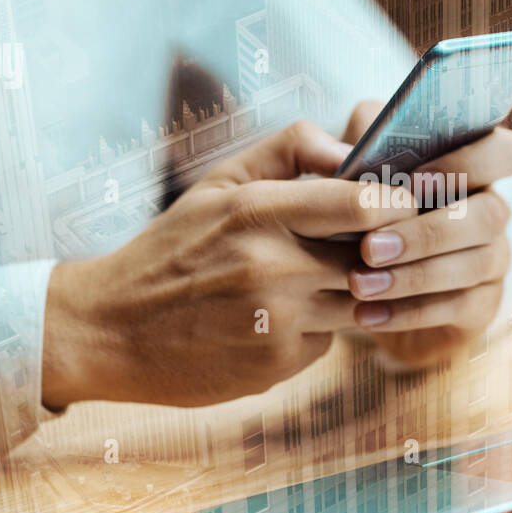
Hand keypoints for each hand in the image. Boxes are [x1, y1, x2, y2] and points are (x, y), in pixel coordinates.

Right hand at [40, 121, 415, 408]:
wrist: (110, 328)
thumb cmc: (173, 247)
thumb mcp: (219, 183)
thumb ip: (288, 150)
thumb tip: (351, 148)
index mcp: (257, 211)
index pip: (363, 203)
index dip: (396, 203)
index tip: (401, 203)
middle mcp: (272, 266)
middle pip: (372, 257)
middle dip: (377, 252)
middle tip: (365, 245)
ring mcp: (278, 320)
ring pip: (358, 301)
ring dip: (347, 292)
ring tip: (305, 282)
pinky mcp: (278, 364)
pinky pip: (327, 341)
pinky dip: (314, 330)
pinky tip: (273, 323)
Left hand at [339, 101, 511, 366]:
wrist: (355, 282)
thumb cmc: (362, 208)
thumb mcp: (355, 165)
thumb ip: (357, 138)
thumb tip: (343, 152)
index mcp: (473, 167)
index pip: (507, 152)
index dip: (471, 163)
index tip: (416, 181)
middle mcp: (492, 210)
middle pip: (491, 215)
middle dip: (429, 233)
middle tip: (369, 247)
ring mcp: (493, 259)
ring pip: (475, 265)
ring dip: (414, 276)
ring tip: (360, 284)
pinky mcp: (481, 306)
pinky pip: (459, 310)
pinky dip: (409, 313)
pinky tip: (367, 315)